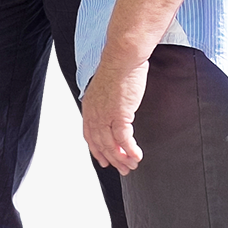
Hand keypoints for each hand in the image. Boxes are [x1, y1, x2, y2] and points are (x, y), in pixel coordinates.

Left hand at [82, 57, 148, 174]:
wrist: (122, 58)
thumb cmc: (118, 67)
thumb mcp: (107, 87)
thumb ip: (107, 100)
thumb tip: (114, 107)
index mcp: (90, 107)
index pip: (90, 136)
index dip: (97, 150)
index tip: (105, 159)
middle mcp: (94, 114)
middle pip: (101, 144)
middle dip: (112, 159)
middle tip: (122, 169)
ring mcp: (105, 116)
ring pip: (112, 145)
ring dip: (122, 159)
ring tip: (131, 166)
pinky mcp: (119, 115)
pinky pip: (124, 140)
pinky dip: (130, 150)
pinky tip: (137, 156)